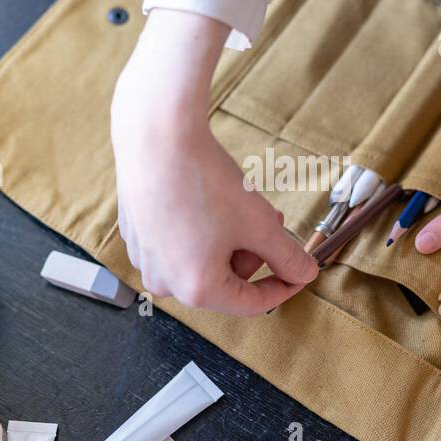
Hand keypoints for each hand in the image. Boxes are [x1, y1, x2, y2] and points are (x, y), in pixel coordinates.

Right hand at [111, 9, 316, 313]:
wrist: (156, 137)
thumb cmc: (204, 182)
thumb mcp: (259, 223)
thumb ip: (287, 257)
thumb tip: (304, 274)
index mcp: (197, 289)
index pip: (252, 303)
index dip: (283, 287)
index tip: (300, 271)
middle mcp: (165, 283)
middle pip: (225, 282)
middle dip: (252, 254)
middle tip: (269, 222)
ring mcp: (145, 260)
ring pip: (202, 263)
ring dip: (228, 241)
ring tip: (240, 207)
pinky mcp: (136, 236)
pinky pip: (178, 245)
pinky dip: (200, 231)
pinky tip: (206, 200)